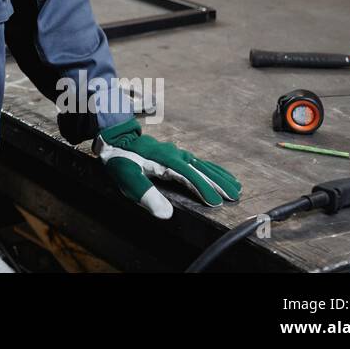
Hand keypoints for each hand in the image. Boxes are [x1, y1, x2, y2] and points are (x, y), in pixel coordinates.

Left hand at [93, 117, 240, 218]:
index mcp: (164, 160)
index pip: (188, 176)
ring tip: (235, 186)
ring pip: (202, 164)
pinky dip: (210, 168)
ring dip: (218, 176)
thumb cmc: (120, 159)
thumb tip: (166, 214)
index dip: (203, 189)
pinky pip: (197, 161)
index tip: (216, 202)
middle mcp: (173, 154)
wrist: (114, 135)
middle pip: (200, 169)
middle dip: (218, 183)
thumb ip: (146, 194)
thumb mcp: (127, 178)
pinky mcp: (174, 153)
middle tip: (235, 196)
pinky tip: (219, 174)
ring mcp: (175, 152)